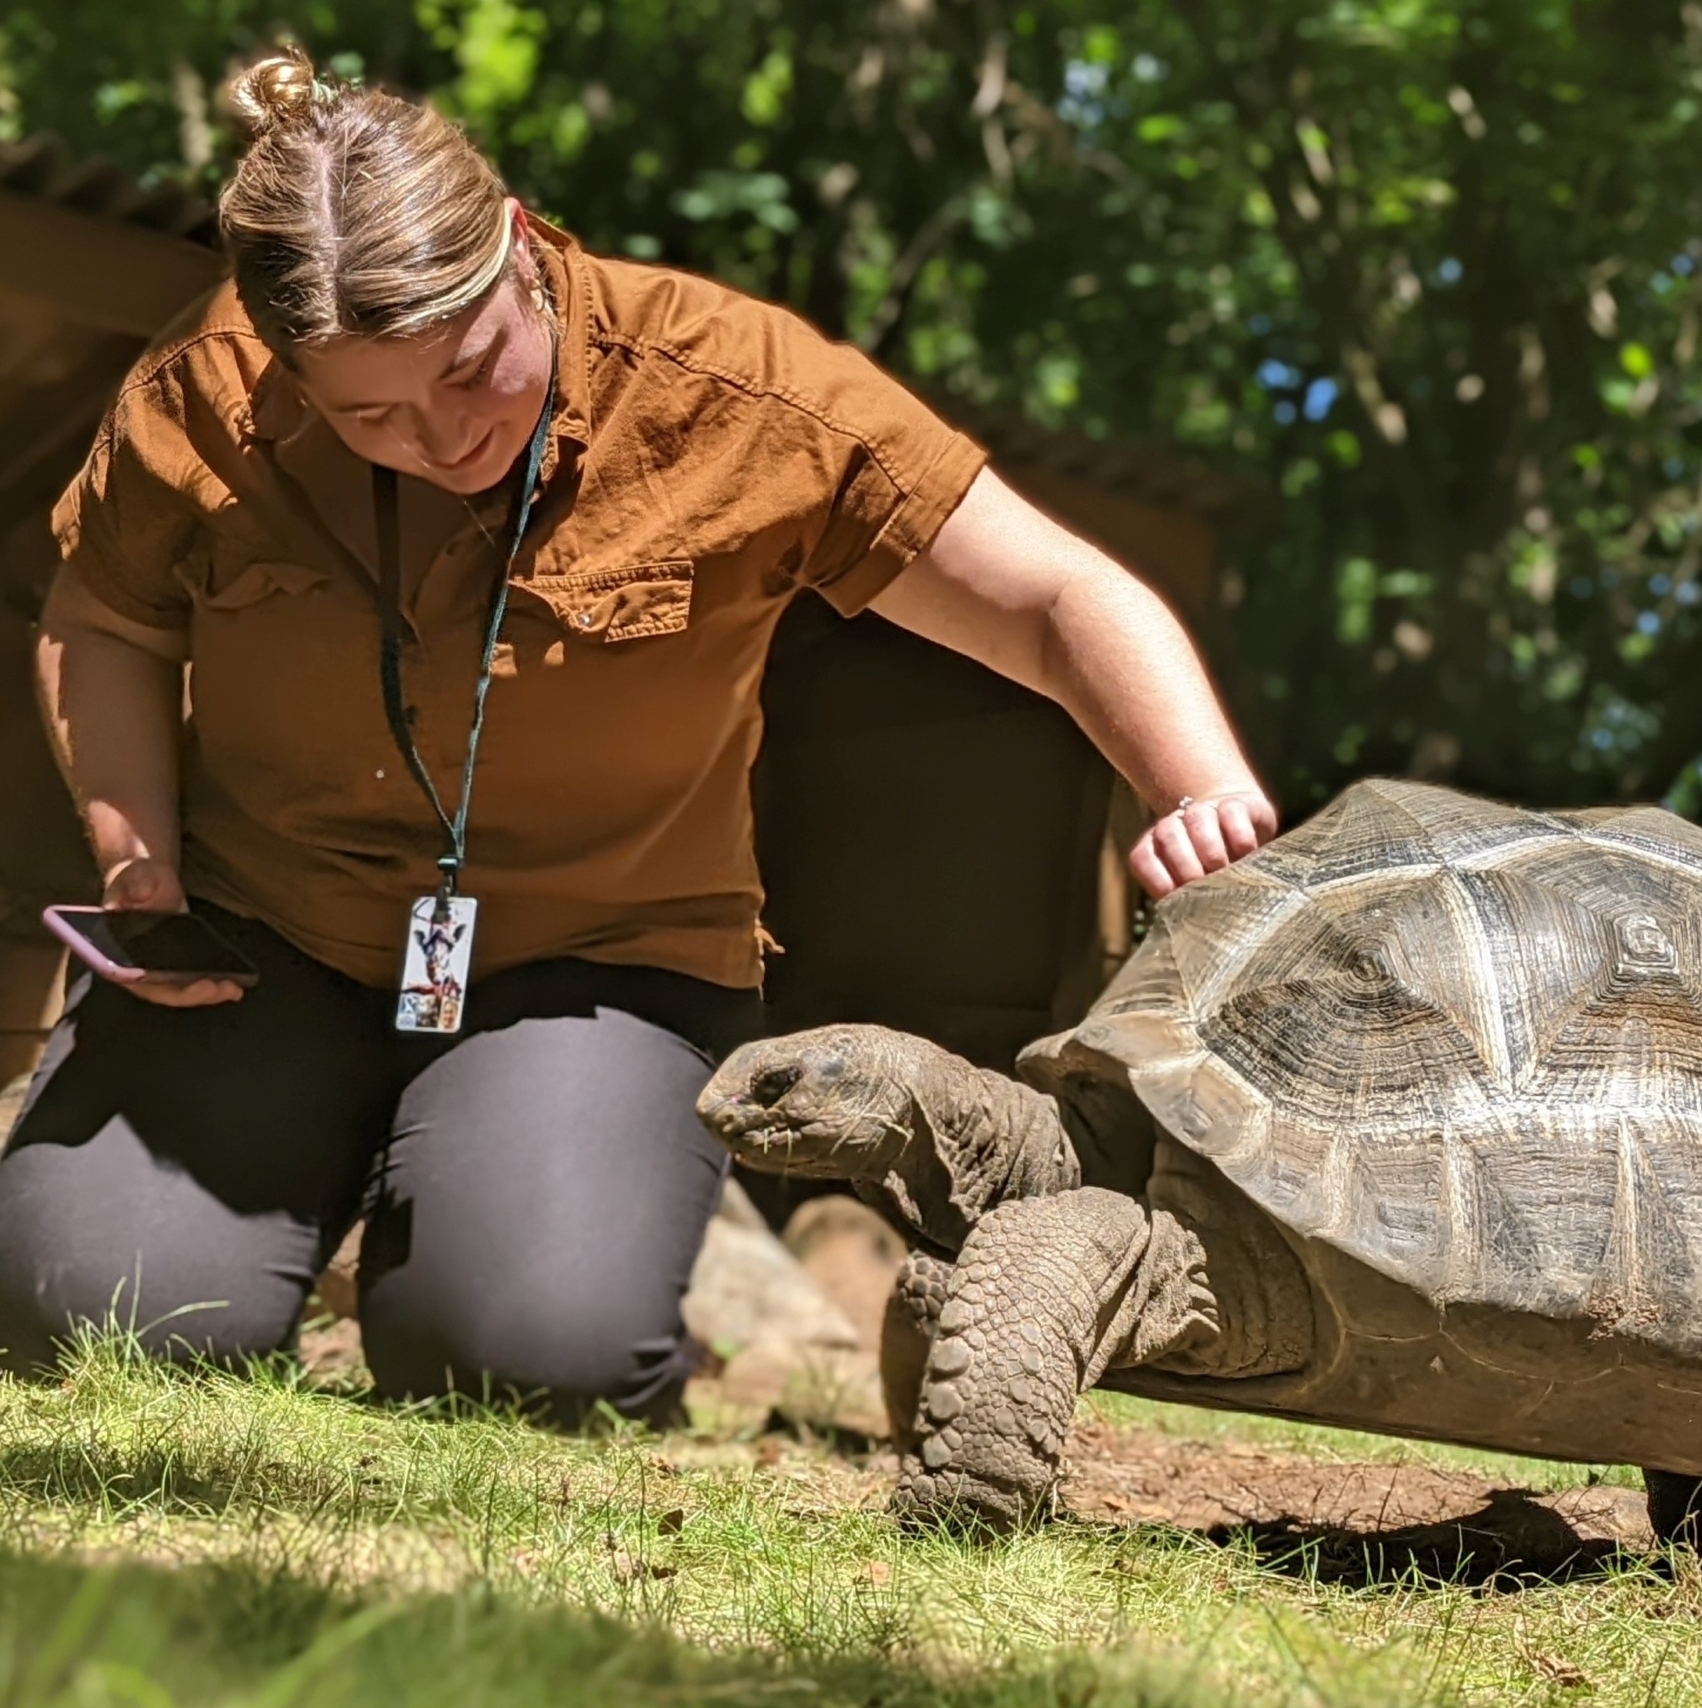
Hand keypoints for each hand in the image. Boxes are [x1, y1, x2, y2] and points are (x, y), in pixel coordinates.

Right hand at [100, 858, 244, 1007]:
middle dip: (195, 994)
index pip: (140, 982)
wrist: (149, 876)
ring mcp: (155, 965)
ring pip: (179, 989)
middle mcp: (134, 966)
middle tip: (224, 988)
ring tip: (234, 990)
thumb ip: (135, 886)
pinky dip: (211, 984)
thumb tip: (134, 896)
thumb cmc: (136, 877)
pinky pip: (190, 979)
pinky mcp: (174, 962)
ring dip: (208, 993)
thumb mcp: (135, 876)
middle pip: (165, 990)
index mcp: (117, 952)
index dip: (166, 989)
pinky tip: (235, 984)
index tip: (192, 987)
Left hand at [1130, 789, 1277, 899]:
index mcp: (1155, 846)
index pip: (1143, 859)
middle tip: (1205, 886)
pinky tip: (1247, 853)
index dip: (1157, 880)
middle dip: (1186, 866)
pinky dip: (1238, 834)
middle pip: (1168, 835)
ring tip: (1226, 871)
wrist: (1240, 828)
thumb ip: (1184, 900)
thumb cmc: (1213, 871)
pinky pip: (1231, 813)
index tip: (1176, 900)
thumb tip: (1187, 930)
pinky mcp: (1236, 804)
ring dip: (1211, 849)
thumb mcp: (1195, 886)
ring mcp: (1204, 810)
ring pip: (1197, 818)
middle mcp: (1174, 824)